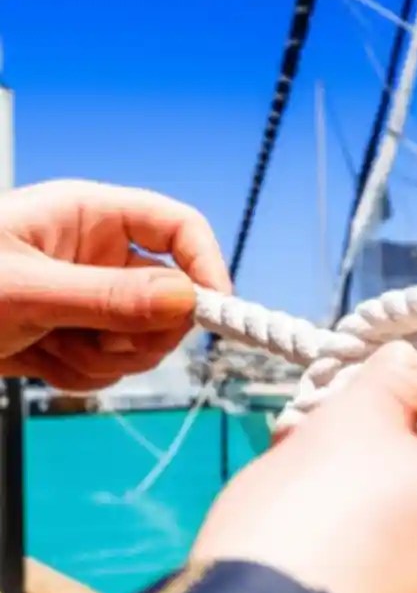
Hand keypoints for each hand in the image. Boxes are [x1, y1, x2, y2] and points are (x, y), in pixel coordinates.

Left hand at [0, 179, 231, 389]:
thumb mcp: (26, 290)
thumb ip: (108, 296)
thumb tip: (188, 299)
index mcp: (89, 217)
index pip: (178, 227)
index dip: (205, 265)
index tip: (215, 311)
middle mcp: (97, 255)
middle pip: (170, 297)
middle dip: (140, 333)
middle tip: (104, 345)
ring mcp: (89, 298)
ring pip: (143, 340)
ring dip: (102, 359)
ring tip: (48, 348)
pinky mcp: (74, 336)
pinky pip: (110, 366)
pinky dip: (79, 374)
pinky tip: (37, 361)